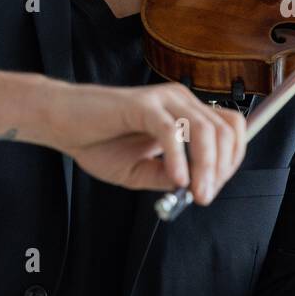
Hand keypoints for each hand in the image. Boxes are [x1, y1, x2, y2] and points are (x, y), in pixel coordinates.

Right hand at [44, 80, 245, 202]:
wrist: (62, 124)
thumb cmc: (97, 142)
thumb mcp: (140, 170)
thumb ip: (168, 177)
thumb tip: (196, 187)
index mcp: (185, 112)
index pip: (230, 128)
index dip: (232, 159)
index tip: (213, 188)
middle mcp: (180, 100)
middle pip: (225, 130)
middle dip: (222, 168)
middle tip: (205, 195)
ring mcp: (163, 99)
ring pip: (205, 130)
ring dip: (206, 166)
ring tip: (196, 192)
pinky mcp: (142, 105)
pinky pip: (171, 131)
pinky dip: (178, 158)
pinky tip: (176, 179)